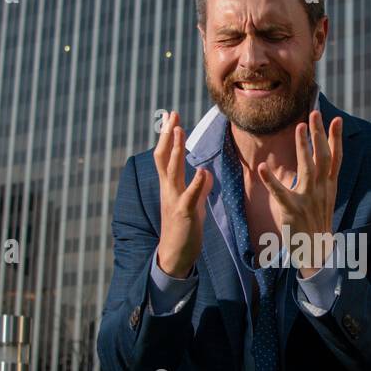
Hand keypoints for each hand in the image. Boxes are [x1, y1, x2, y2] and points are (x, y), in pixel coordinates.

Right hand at [153, 111, 212, 277]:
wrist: (175, 256)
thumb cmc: (183, 231)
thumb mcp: (193, 206)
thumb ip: (198, 189)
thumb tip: (206, 174)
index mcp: (169, 187)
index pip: (165, 157)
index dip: (168, 137)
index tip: (171, 119)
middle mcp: (168, 190)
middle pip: (164, 157)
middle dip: (168, 135)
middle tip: (172, 115)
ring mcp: (174, 201)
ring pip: (172, 171)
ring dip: (177, 150)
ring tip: (180, 130)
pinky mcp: (184, 214)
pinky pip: (190, 196)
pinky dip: (196, 183)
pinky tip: (203, 171)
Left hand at [256, 109, 342, 277]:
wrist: (316, 253)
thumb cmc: (316, 223)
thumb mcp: (324, 199)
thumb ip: (323, 180)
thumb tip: (320, 161)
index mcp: (329, 187)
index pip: (335, 158)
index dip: (336, 139)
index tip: (336, 119)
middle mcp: (322, 190)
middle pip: (323, 157)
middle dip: (319, 134)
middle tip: (315, 113)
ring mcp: (308, 200)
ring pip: (307, 169)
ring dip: (303, 147)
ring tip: (298, 128)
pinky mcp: (292, 210)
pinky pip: (281, 193)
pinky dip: (271, 180)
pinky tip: (262, 168)